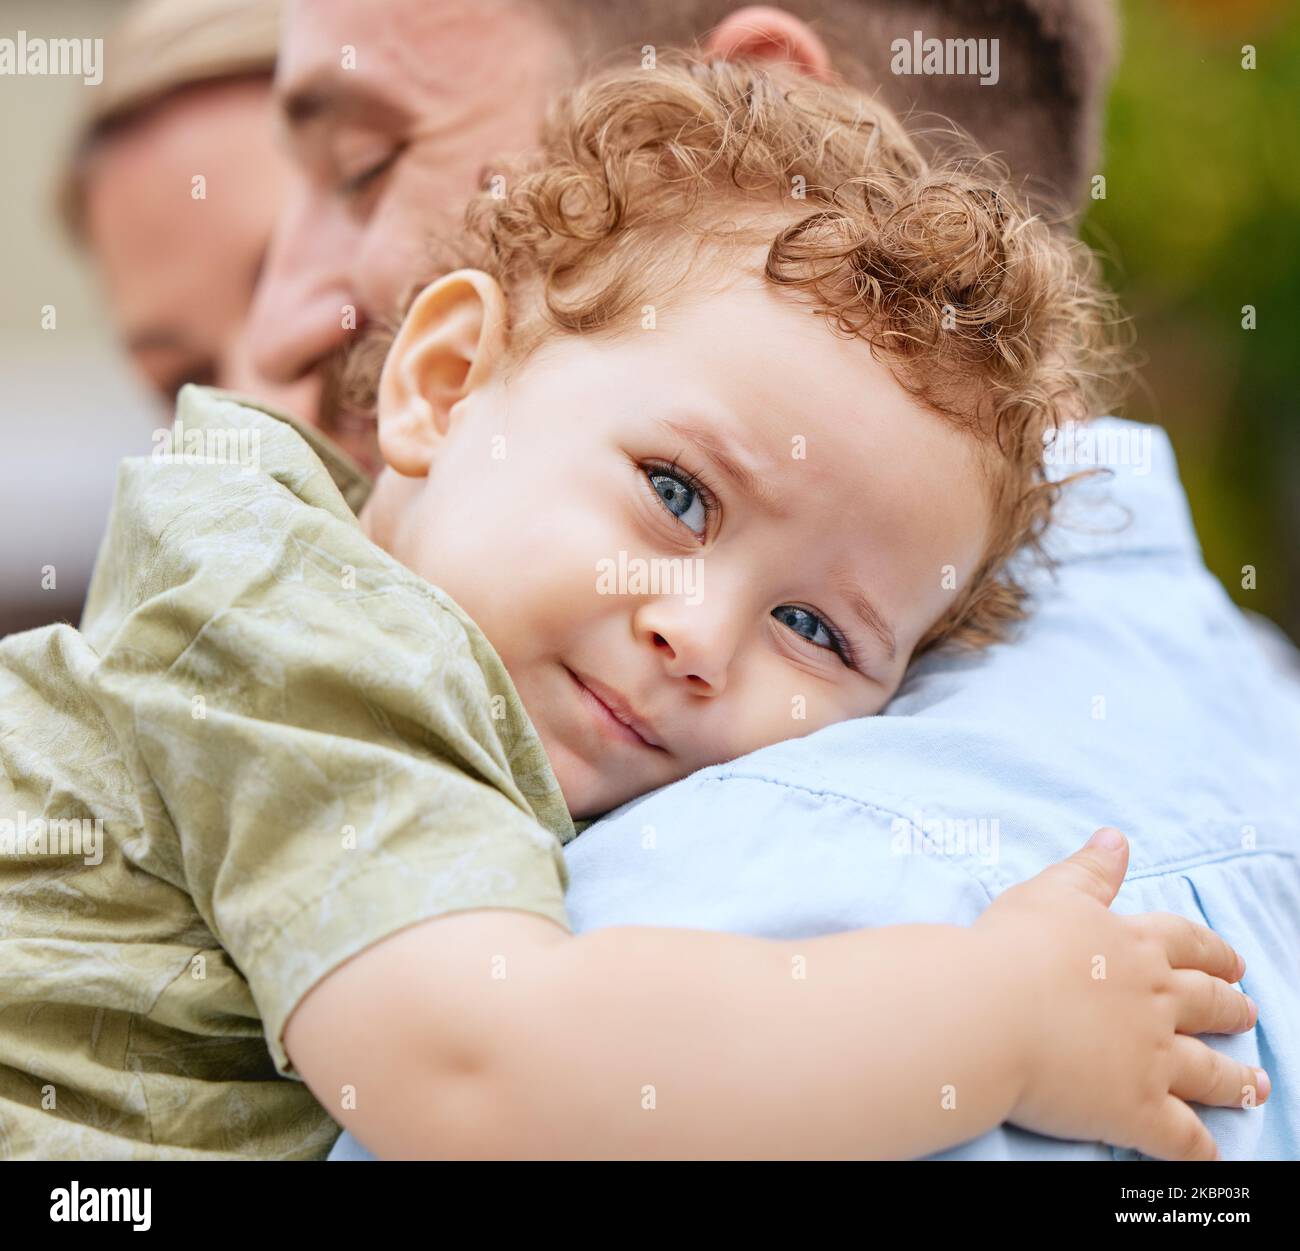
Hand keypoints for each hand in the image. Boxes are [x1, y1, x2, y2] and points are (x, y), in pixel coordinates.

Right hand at [975, 827, 1265, 1158]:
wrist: (989, 1010)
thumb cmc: (1012, 946)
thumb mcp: (1051, 893)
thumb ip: (1090, 870)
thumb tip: (1116, 838)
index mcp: (1134, 947)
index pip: (1187, 944)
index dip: (1212, 952)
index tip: (1231, 961)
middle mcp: (1155, 1001)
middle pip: (1208, 1004)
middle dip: (1231, 1008)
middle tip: (1247, 1012)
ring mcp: (1151, 1058)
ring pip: (1209, 1071)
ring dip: (1236, 1080)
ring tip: (1255, 1085)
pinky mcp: (1135, 1109)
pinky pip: (1179, 1136)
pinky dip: (1199, 1147)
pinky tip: (1211, 1151)